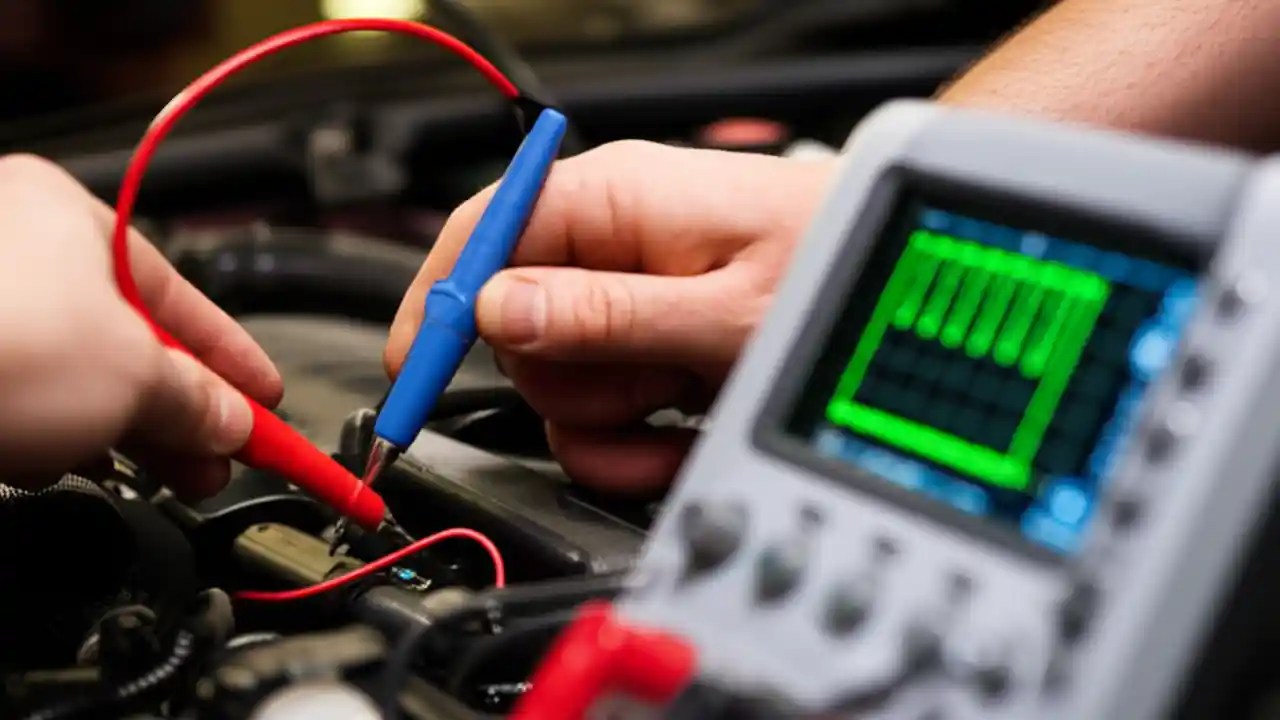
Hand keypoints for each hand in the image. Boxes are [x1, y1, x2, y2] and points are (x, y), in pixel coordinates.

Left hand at [0, 155, 282, 499]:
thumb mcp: (137, 376)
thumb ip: (199, 400)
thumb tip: (231, 421)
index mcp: (66, 216)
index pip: (182, 296)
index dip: (237, 358)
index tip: (270, 404)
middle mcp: (13, 250)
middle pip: (130, 341)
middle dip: (185, 408)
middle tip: (225, 456)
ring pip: (74, 377)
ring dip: (123, 431)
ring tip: (168, 473)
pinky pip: (21, 402)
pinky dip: (54, 438)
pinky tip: (67, 464)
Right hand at [388, 141, 832, 492]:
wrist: (896, 293)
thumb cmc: (832, 270)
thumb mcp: (721, 309)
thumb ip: (604, 314)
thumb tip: (498, 312)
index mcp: (613, 200)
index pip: (482, 234)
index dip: (438, 301)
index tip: (414, 369)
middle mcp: (609, 246)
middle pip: (515, 329)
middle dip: (569, 377)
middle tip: (645, 379)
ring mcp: (627, 305)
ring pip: (556, 385)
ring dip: (612, 416)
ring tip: (685, 401)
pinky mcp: (647, 353)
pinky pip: (600, 416)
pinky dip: (635, 444)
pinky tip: (683, 430)